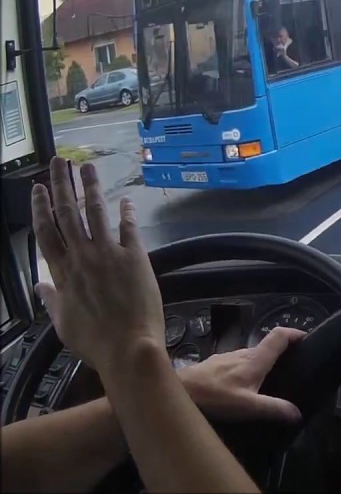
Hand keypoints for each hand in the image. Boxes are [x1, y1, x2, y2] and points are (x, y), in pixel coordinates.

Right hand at [32, 158, 162, 376]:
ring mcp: (108, 254)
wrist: (128, 347)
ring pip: (95, 213)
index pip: (46, 233)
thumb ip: (51, 301)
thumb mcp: (63, 323)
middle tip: (59, 162)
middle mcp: (82, 257)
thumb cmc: (93, 341)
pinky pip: (128, 228)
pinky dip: (126, 212)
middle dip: (61, 185)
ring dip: (91, 187)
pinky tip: (126, 198)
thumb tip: (39, 287)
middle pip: (67, 214)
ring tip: (87, 166)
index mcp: (62, 273)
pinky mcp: (134, 257)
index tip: (38, 188)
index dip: (40, 208)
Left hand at [177, 328, 304, 422]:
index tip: (307, 339)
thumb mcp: (247, 406)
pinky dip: (245, 369)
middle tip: (291, 368)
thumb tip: (298, 414)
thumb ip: (274, 408)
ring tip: (267, 380)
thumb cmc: (214, 396)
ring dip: (262, 362)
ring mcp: (227, 357)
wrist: (177, 391)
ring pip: (251, 354)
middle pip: (267, 345)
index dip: (295, 333)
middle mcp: (243, 353)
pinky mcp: (215, 364)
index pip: (279, 335)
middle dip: (281, 352)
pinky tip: (240, 387)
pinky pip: (237, 363)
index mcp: (255, 359)